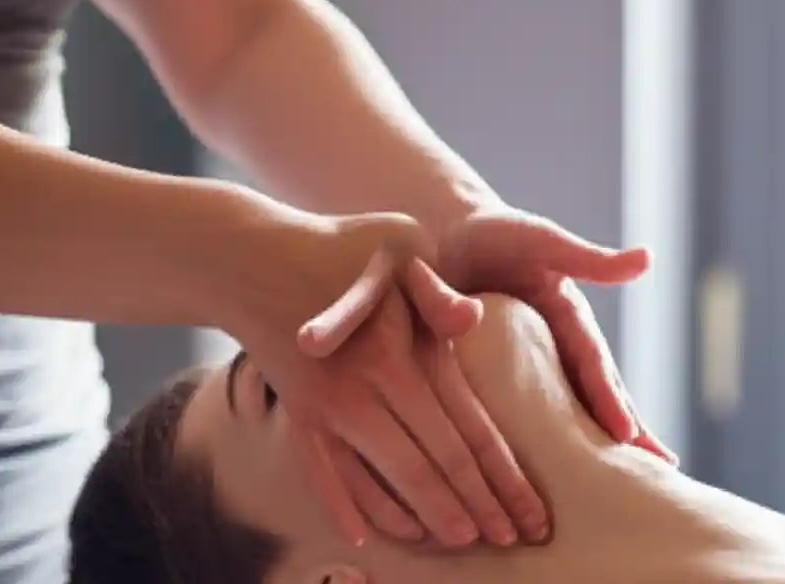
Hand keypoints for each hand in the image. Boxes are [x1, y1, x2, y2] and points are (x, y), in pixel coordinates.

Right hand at [225, 213, 540, 547]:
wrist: (251, 256)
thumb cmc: (342, 241)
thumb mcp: (400, 242)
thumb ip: (437, 288)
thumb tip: (472, 317)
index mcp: (404, 355)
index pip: (469, 431)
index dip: (505, 479)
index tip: (533, 515)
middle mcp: (366, 394)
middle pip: (434, 467)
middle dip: (478, 509)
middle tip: (513, 541)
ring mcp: (328, 411)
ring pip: (386, 480)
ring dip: (426, 516)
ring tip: (462, 542)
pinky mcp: (300, 415)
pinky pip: (326, 474)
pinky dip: (349, 507)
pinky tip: (371, 538)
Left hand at [434, 206, 676, 463]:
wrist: (441, 231)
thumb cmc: (496, 229)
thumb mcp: (541, 240)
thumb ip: (587, 255)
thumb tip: (648, 259)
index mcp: (567, 320)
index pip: (594, 367)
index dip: (611, 400)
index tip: (629, 435)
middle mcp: (551, 350)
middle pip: (590, 399)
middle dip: (624, 436)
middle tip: (657, 475)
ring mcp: (520, 366)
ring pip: (554, 416)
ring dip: (580, 451)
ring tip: (609, 491)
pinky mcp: (485, 376)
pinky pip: (510, 417)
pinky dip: (525, 449)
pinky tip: (528, 484)